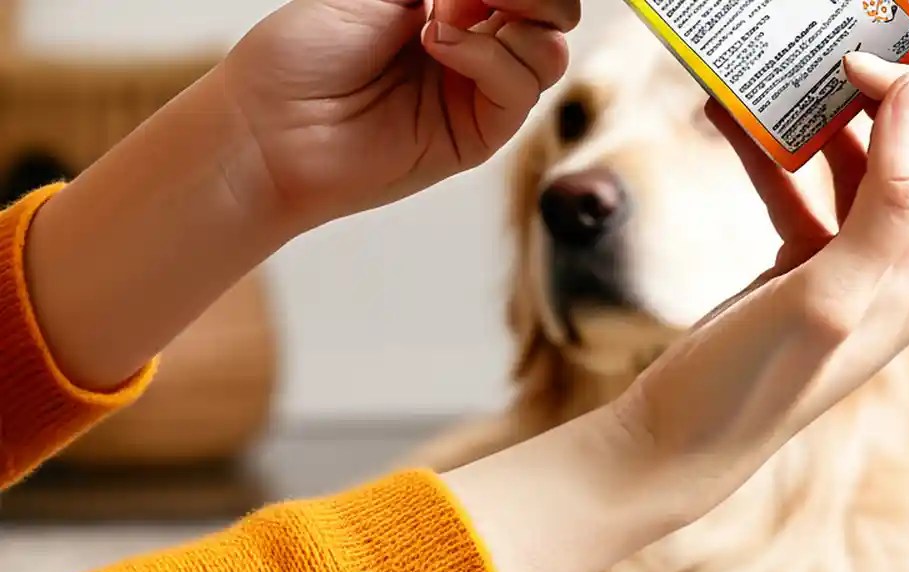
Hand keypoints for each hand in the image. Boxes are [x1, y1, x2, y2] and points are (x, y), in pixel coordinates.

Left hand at [221, 0, 577, 230]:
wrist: (270, 125)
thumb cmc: (304, 51)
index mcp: (451, 8)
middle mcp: (473, 50)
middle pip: (554, 17)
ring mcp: (476, 94)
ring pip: (549, 54)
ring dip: (511, 22)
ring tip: (440, 20)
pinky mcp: (476, 137)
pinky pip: (519, 91)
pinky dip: (489, 57)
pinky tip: (438, 43)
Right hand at [609, 1, 908, 513]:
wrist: (679, 441)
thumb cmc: (752, 385)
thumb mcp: (827, 293)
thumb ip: (887, 200)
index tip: (887, 45)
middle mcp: (901, 262)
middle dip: (907, 77)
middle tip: (878, 14)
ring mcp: (848, 260)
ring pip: (858, 157)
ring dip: (828, 105)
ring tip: (794, 55)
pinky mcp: (799, 262)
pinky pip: (799, 184)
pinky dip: (771, 147)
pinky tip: (728, 114)